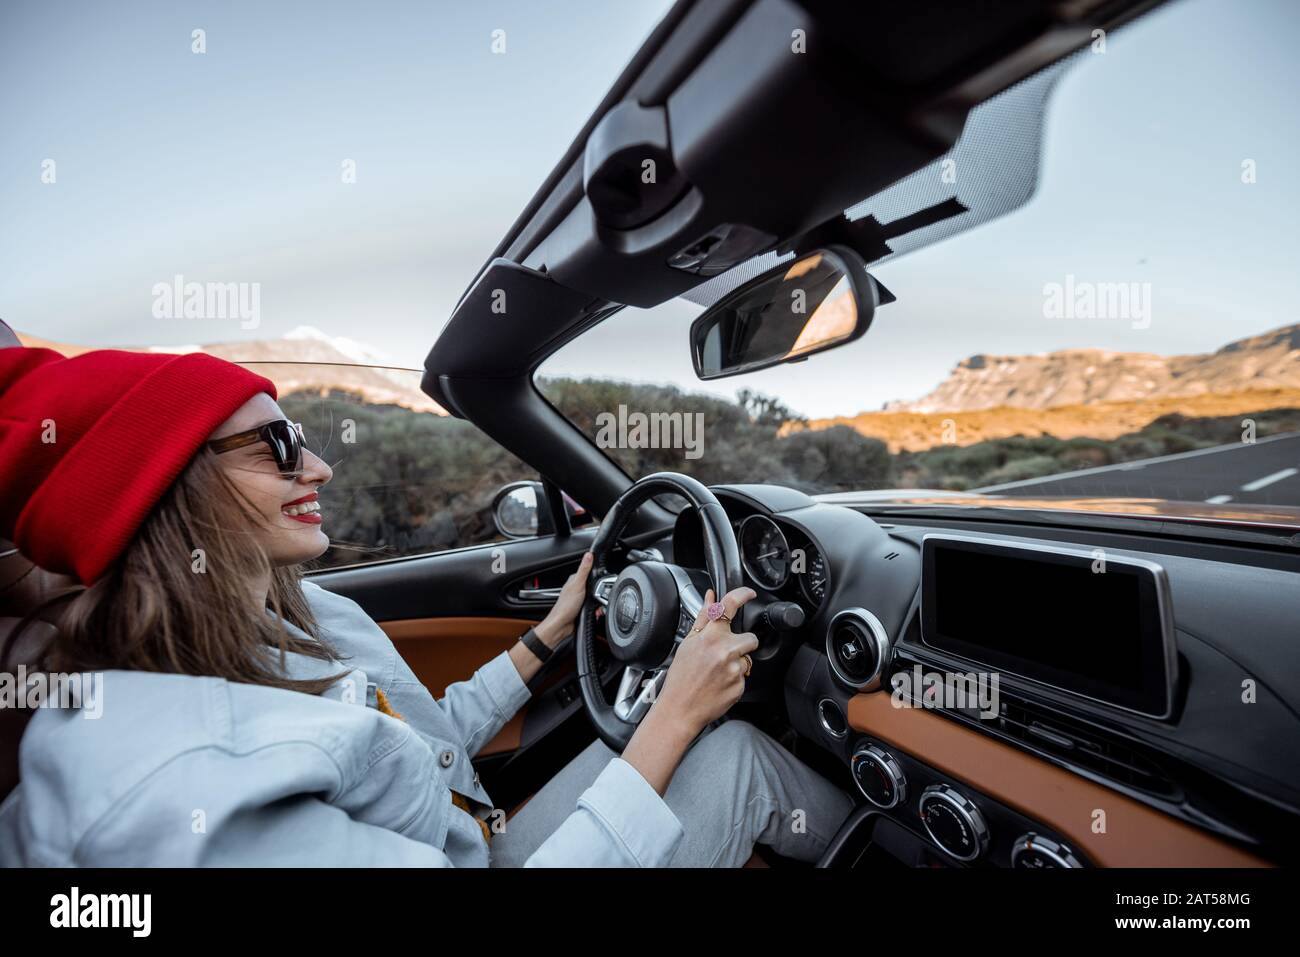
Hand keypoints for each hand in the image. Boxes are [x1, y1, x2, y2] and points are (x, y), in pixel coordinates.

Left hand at [535, 552, 593, 647]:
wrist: (562, 625)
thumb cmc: (566, 607)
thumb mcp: (578, 585)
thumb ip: (584, 569)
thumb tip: (589, 554)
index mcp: (575, 580)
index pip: (590, 572)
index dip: (599, 576)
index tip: (603, 581)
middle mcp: (577, 588)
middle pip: (595, 586)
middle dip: (601, 593)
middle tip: (600, 598)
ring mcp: (580, 598)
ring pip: (596, 597)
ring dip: (599, 604)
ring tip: (597, 608)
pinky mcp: (582, 608)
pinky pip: (594, 607)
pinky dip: (597, 610)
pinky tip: (595, 613)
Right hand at [652, 586, 758, 738]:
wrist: (681, 709)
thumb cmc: (680, 678)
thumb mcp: (687, 644)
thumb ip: (703, 619)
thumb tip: (711, 597)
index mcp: (710, 637)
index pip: (730, 606)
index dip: (742, 595)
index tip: (748, 594)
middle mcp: (725, 651)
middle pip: (750, 638)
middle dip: (741, 644)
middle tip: (724, 654)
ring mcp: (734, 669)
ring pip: (748, 659)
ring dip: (737, 663)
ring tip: (718, 672)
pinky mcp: (740, 685)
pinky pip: (744, 676)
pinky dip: (735, 679)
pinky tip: (720, 683)